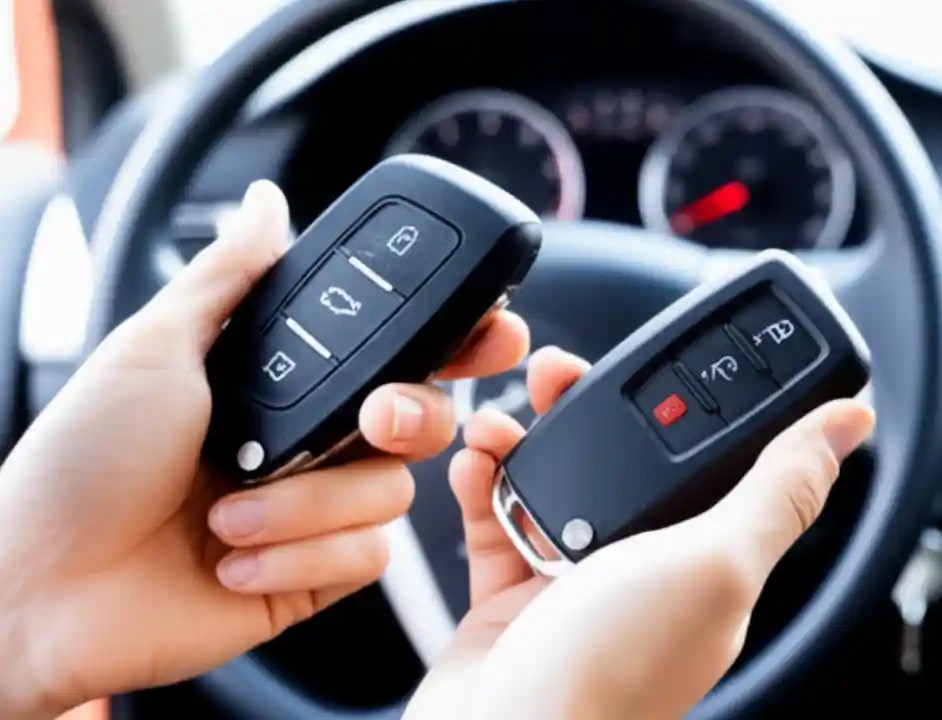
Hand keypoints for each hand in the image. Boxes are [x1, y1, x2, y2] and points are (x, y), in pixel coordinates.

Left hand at [0, 181, 529, 718]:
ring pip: (394, 490)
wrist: (44, 582)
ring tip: (227, 510)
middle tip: (367, 420)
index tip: (490, 326)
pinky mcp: (319, 571)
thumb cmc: (83, 459)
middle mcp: (311, 439)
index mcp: (283, 379)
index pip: (395, 346)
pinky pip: (368, 555)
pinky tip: (232, 557)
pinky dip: (300, 553)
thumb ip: (232, 274)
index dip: (457, 335)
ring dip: (306, 501)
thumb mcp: (156, 344)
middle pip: (424, 412)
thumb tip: (269, 205)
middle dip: (409, 414)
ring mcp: (318, 507)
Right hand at [405, 347, 873, 718]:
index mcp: (711, 565)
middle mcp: (646, 573)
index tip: (667, 355)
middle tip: (561, 372)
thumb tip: (849, 424)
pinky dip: (484, 484)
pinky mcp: (511, 601)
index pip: (718, 464)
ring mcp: (575, 589)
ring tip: (505, 416)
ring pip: (558, 483)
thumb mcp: (715, 563)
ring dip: (529, 437)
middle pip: (627, 464)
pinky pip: (499, 521)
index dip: (693, 405)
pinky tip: (478, 461)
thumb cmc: (610, 673)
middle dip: (595, 409)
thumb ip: (778, 490)